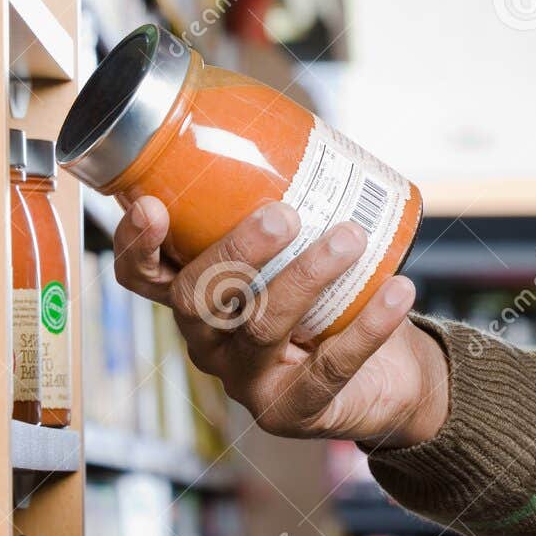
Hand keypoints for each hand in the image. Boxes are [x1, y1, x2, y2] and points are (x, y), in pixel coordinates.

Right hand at [111, 196, 449, 447]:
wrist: (384, 377)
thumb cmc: (332, 302)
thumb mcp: (296, 255)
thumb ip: (285, 203)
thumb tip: (298, 123)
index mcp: (195, 300)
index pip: (142, 277)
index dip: (137, 245)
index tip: (153, 204)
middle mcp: (208, 343)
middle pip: (199, 299)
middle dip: (236, 252)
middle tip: (282, 215)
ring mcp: (246, 383)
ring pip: (262, 328)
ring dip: (307, 276)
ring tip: (349, 238)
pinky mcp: (292, 412)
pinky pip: (330, 366)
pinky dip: (369, 326)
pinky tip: (398, 289)